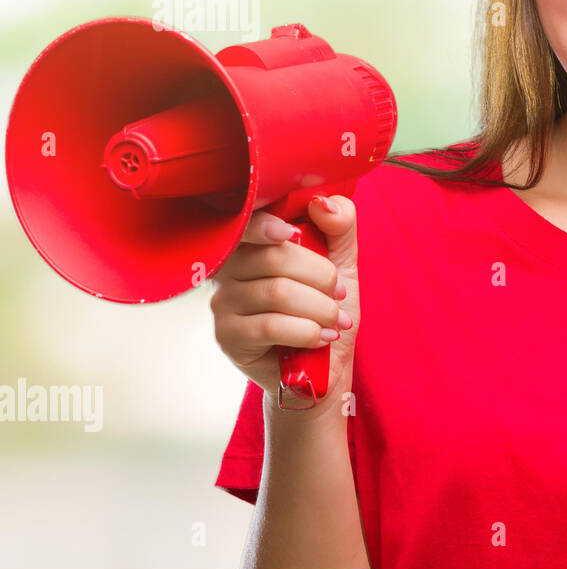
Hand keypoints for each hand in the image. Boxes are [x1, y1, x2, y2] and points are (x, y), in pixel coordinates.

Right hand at [210, 195, 360, 415]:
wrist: (323, 365)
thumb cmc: (326, 309)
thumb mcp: (342, 263)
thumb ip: (338, 227)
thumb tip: (322, 203)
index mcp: (252, 244)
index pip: (245, 223)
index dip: (265, 225)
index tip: (291, 233)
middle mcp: (229, 270)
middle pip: (273, 259)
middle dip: (320, 277)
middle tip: (340, 295)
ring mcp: (223, 303)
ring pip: (276, 293)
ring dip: (320, 308)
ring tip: (337, 320)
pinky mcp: (227, 337)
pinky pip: (269, 326)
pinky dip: (306, 330)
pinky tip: (321, 337)